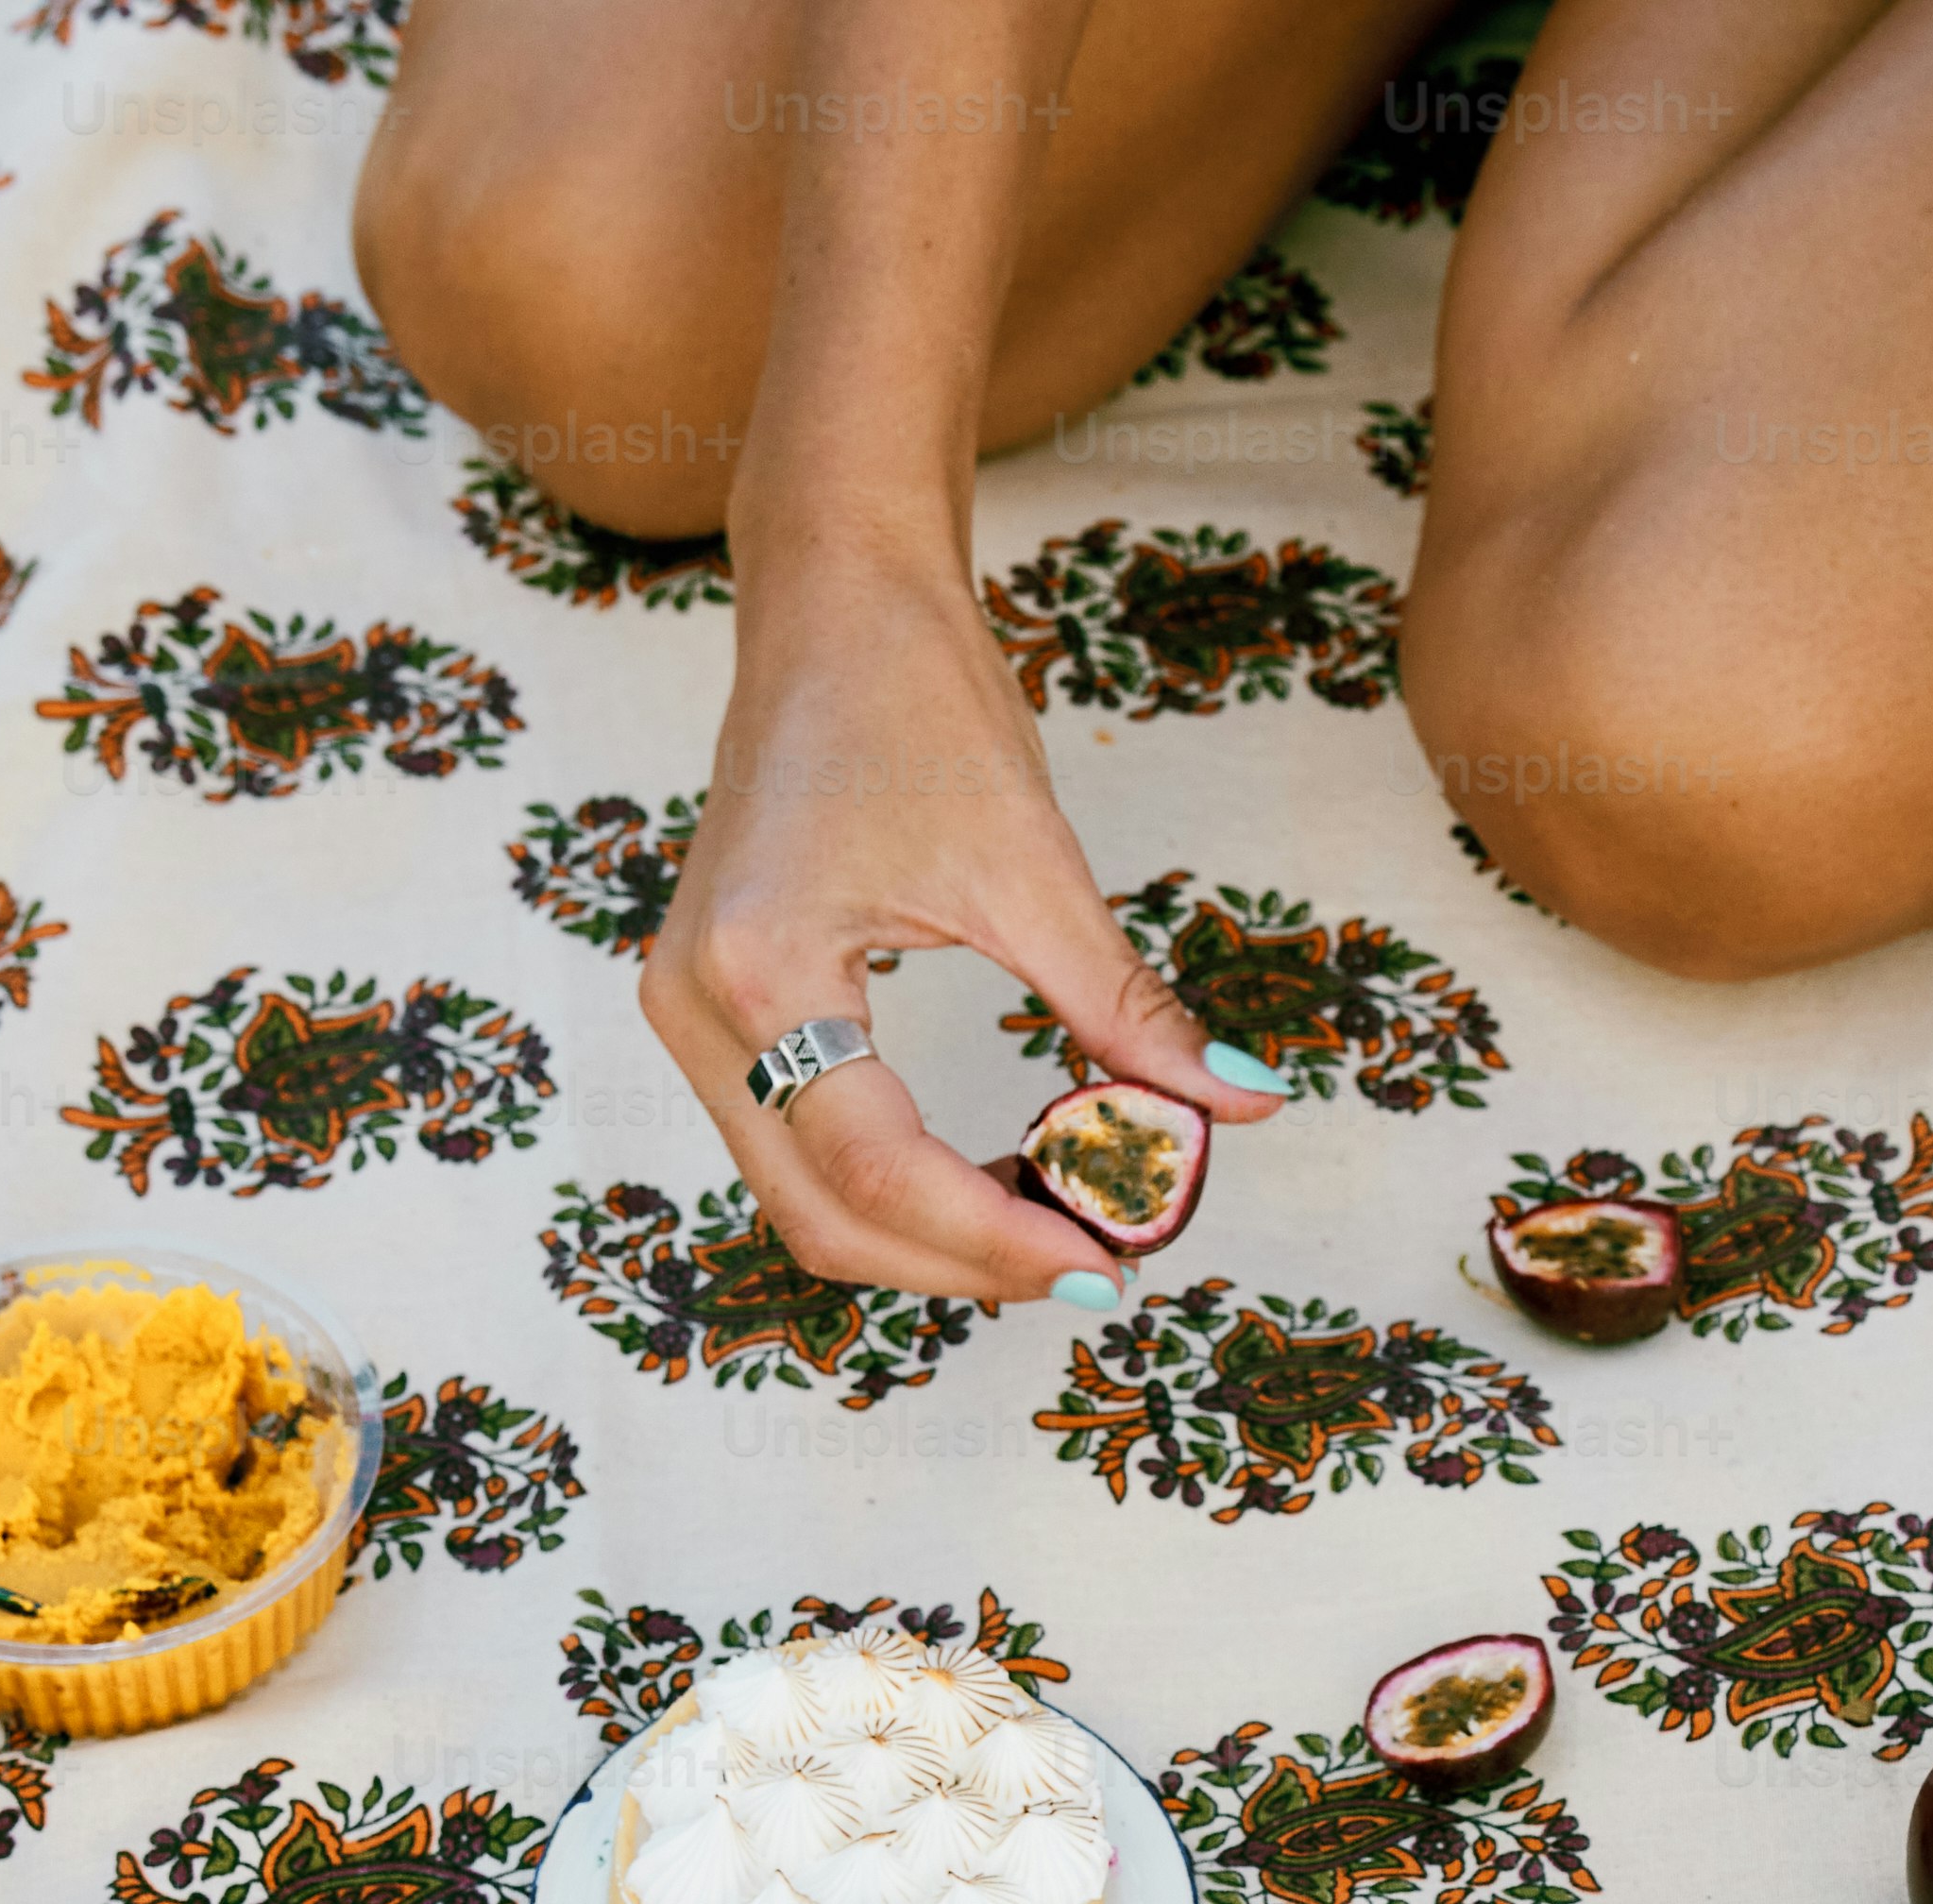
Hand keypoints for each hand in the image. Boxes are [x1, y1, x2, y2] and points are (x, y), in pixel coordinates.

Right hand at [642, 552, 1276, 1298]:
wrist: (835, 607)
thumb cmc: (918, 703)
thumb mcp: (1036, 869)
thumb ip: (1127, 1011)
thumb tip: (1240, 1103)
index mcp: (763, 973)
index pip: (878, 1171)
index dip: (994, 1241)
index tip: (1108, 1265)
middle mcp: (699, 1009)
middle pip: (824, 1219)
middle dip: (961, 1265)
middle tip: (1092, 1266)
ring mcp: (692, 1014)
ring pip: (805, 1200)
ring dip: (929, 1237)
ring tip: (1058, 1220)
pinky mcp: (715, 1009)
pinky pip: (798, 1144)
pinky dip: (895, 1185)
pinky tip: (995, 1174)